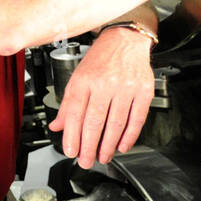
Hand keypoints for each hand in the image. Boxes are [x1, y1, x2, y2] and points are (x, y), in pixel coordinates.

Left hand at [48, 30, 154, 167]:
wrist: (125, 40)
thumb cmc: (100, 59)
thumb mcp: (78, 76)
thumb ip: (68, 103)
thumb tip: (57, 127)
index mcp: (84, 80)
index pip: (74, 112)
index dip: (72, 136)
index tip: (71, 151)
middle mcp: (104, 83)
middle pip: (94, 121)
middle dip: (89, 146)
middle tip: (86, 160)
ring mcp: (125, 87)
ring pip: (115, 123)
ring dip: (108, 145)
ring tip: (102, 157)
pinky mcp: (143, 91)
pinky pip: (136, 119)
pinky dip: (129, 136)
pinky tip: (121, 146)